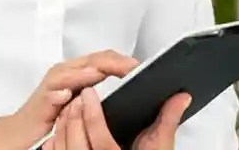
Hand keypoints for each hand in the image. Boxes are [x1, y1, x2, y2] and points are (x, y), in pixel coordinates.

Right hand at [0, 50, 139, 149]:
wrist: (21, 130)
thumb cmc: (51, 116)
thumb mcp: (80, 101)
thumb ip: (97, 92)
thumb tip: (126, 90)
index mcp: (79, 72)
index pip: (105, 59)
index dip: (123, 61)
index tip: (143, 66)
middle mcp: (67, 72)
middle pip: (95, 60)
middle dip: (115, 62)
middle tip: (134, 66)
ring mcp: (54, 82)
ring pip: (77, 70)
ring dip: (93, 70)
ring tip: (109, 71)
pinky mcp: (43, 97)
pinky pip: (55, 89)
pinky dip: (65, 88)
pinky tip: (72, 92)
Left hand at [43, 87, 191, 149]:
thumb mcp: (159, 149)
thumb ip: (167, 123)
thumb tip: (180, 98)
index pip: (101, 140)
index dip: (92, 115)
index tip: (89, 93)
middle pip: (77, 142)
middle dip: (75, 115)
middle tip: (78, 95)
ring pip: (64, 147)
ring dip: (64, 124)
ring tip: (71, 107)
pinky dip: (57, 140)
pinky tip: (63, 128)